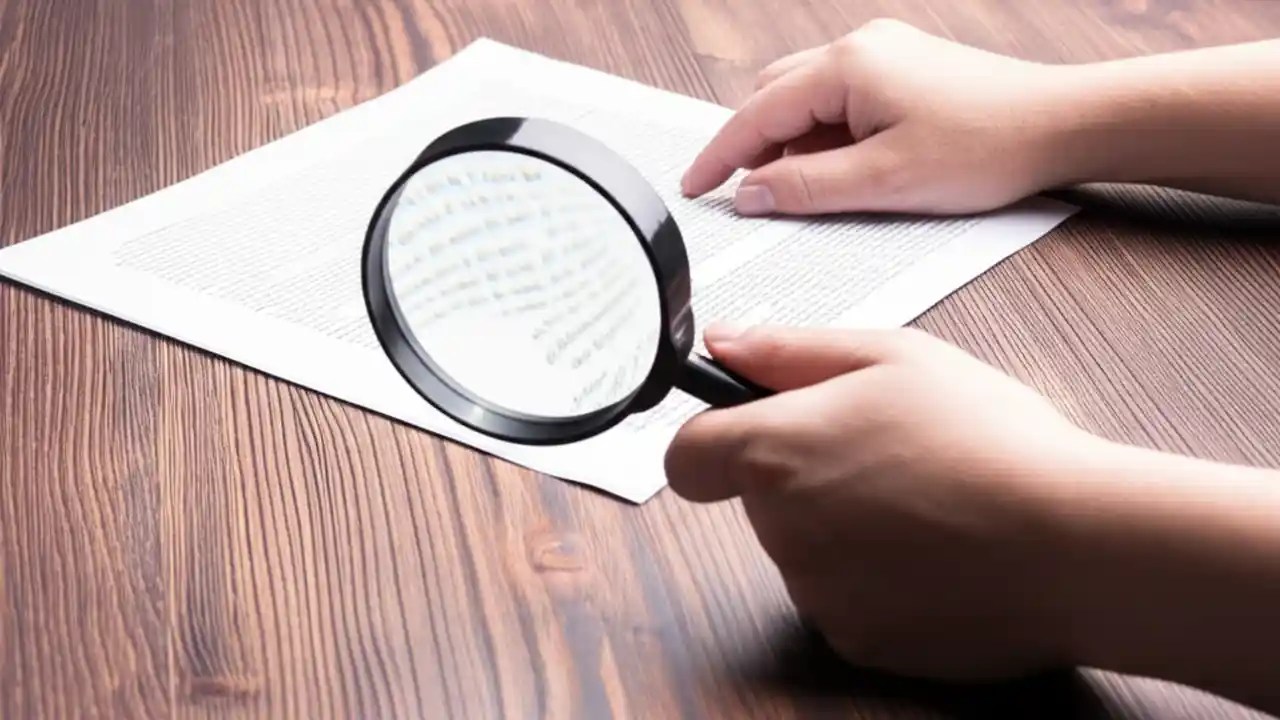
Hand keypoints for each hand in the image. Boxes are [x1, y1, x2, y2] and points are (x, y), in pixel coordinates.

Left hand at [664, 324, 1105, 679]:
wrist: (1075, 545)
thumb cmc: (992, 441)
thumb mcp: (893, 356)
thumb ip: (790, 350)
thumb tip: (723, 346)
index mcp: (775, 452)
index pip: (687, 457)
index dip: (715, 440)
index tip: (754, 431)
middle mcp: (779, 530)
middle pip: (761, 500)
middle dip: (806, 475)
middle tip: (888, 453)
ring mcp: (815, 593)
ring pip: (807, 551)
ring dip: (846, 528)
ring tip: (929, 502)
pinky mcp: (857, 640)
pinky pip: (847, 600)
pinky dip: (879, 581)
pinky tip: (939, 553)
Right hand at [680, 19, 1081, 215]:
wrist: (1062, 125)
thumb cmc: (985, 148)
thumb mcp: (883, 182)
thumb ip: (804, 188)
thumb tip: (749, 194)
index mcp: (847, 66)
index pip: (758, 113)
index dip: (720, 155)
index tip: (694, 187)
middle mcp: (860, 47)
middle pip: (775, 96)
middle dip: (754, 147)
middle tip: (746, 196)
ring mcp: (884, 54)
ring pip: (807, 98)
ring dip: (793, 144)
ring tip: (803, 192)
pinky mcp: (904, 69)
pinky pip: (842, 100)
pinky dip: (826, 136)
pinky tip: (842, 171)